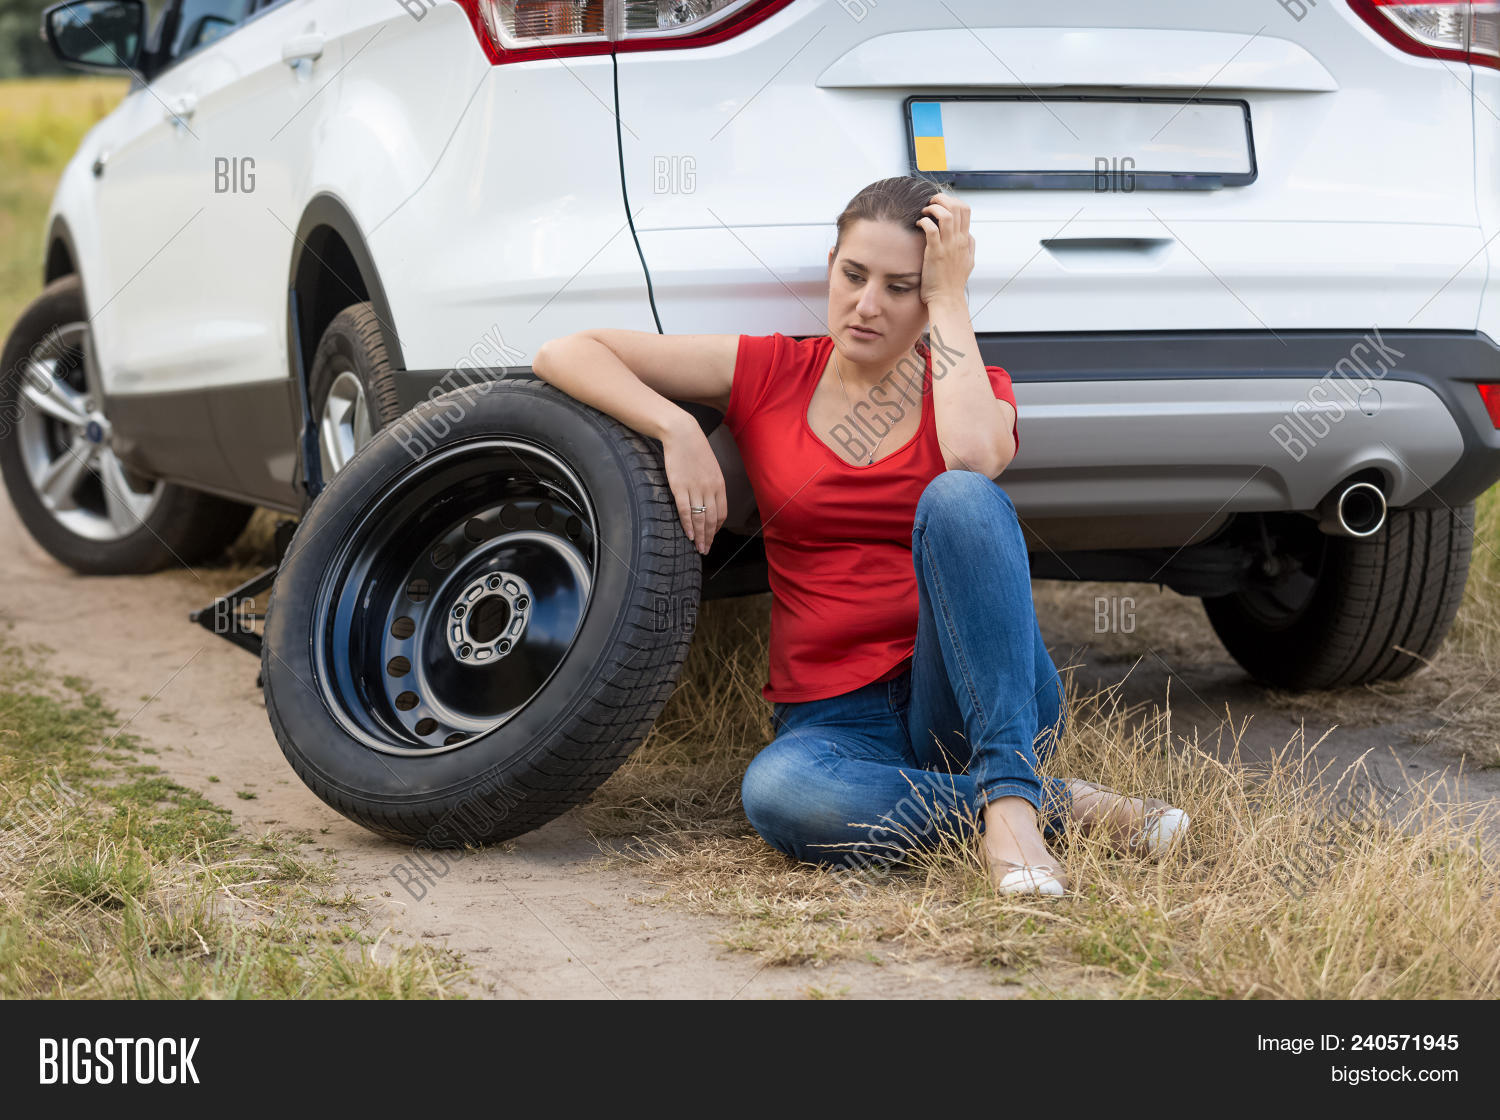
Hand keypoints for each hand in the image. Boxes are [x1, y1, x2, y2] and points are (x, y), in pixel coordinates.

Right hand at [662, 415, 726, 554]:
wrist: (682, 434)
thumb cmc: (695, 449)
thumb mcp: (710, 467)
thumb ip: (711, 485)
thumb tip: (709, 499)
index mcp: (719, 484)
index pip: (722, 512)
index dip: (717, 527)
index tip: (712, 535)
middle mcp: (710, 488)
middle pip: (712, 519)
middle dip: (710, 537)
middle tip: (706, 550)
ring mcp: (695, 488)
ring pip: (700, 518)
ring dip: (700, 536)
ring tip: (699, 548)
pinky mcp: (679, 487)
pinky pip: (686, 511)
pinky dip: (688, 525)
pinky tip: (689, 535)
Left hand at [915, 190, 974, 306]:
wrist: (947, 299)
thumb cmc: (953, 283)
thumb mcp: (968, 262)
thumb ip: (969, 246)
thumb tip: (968, 234)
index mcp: (965, 240)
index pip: (966, 210)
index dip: (952, 200)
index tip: (940, 204)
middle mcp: (958, 240)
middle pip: (957, 207)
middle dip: (942, 199)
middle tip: (930, 202)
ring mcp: (948, 246)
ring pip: (946, 215)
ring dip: (933, 208)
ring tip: (924, 212)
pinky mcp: (935, 253)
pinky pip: (931, 230)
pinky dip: (924, 222)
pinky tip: (918, 224)